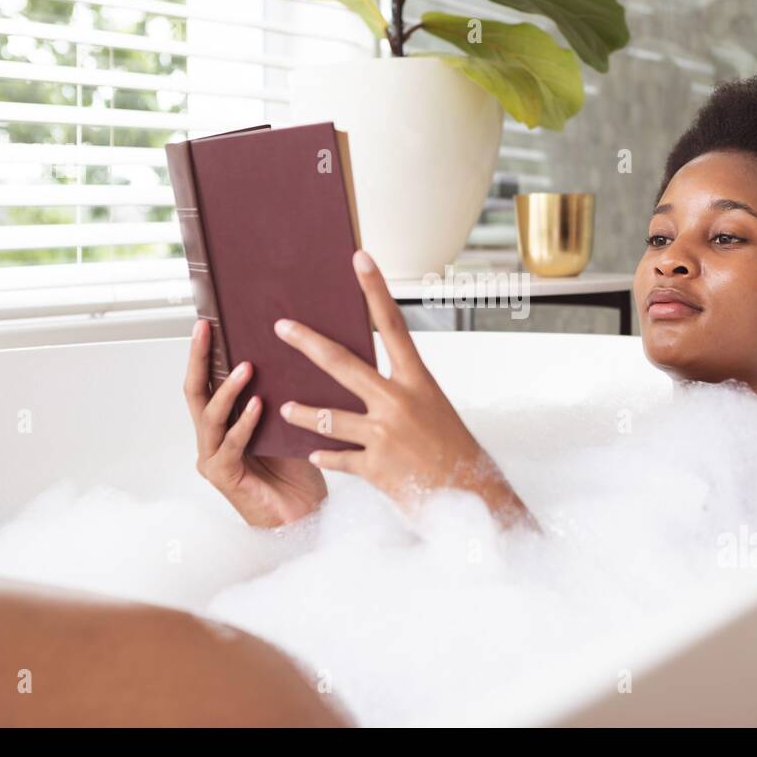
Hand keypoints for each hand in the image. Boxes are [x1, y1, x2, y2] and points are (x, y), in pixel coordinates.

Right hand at [184, 319, 327, 527]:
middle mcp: (212, 440)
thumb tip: (290, 354)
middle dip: (200, 358)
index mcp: (223, 426)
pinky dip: (244, 423)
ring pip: (210, 416)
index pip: (206, 382)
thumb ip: (279, 396)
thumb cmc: (297, 473)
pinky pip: (231, 444)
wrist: (304, 516)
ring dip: (228, 389)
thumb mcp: (288, 424)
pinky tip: (259, 405)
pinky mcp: (224, 477)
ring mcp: (214, 458)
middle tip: (206, 330)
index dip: (204, 353)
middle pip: (195, 392)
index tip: (208, 323)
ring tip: (246, 367)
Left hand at [274, 250, 535, 529]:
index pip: (392, 325)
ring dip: (302, 412)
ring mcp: (384, 436)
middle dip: (307, 343)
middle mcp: (399, 402)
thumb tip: (368, 383)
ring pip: (328, 417)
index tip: (360, 259)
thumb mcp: (434, 410)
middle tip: (282, 327)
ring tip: (285, 408)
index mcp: (419, 382)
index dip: (375, 290)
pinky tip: (314, 454)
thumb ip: (402, 394)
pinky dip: (325, 456)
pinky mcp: (375, 468)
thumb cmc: (456, 453)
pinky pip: (338, 458)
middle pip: (342, 364)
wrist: (474, 497)